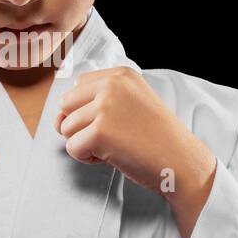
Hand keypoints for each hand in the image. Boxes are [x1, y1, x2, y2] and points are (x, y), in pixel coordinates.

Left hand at [54, 67, 214, 200]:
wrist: (182, 163)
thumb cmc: (155, 138)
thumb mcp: (130, 105)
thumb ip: (92, 103)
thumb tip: (55, 119)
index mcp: (120, 75)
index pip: (77, 88)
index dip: (89, 112)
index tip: (117, 122)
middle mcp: (112, 85)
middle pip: (66, 106)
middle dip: (82, 126)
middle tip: (113, 136)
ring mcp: (105, 107)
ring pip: (66, 128)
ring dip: (85, 144)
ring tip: (115, 146)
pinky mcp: (100, 133)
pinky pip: (72, 148)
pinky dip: (87, 158)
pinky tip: (112, 156)